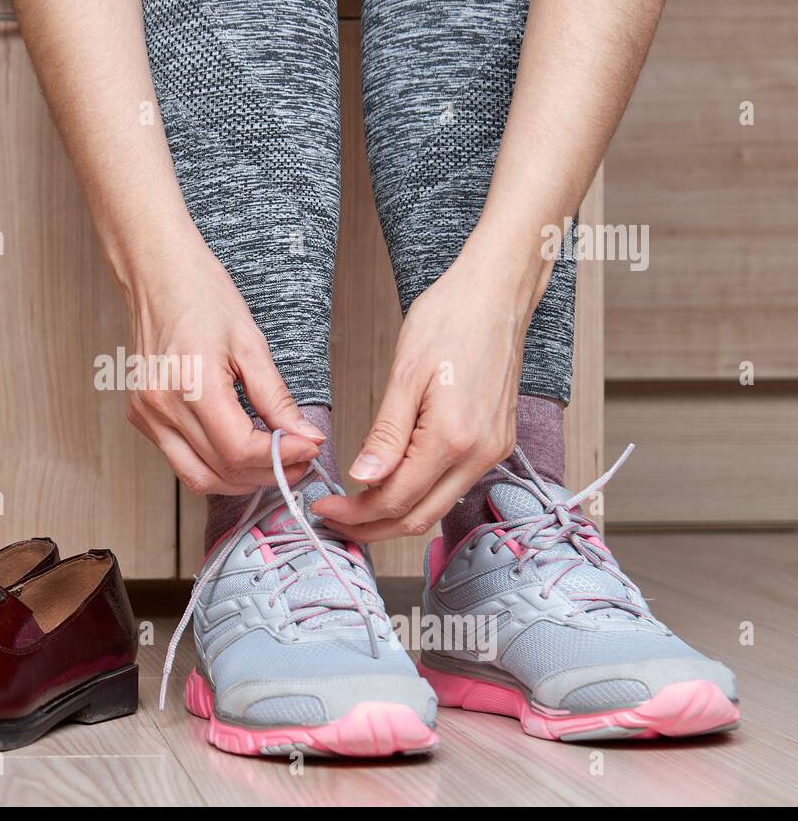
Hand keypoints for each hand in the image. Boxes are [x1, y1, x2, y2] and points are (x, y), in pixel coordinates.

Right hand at [122, 232, 324, 495]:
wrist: (157, 275)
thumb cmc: (202, 296)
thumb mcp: (250, 343)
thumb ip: (276, 398)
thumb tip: (306, 438)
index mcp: (190, 384)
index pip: (239, 449)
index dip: (279, 458)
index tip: (309, 450)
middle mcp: (162, 407)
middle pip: (221, 470)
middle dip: (266, 473)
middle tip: (299, 460)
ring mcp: (147, 415)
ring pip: (198, 477)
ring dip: (241, 479)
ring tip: (274, 462)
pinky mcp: (141, 416)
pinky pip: (181, 460)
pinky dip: (215, 465)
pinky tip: (240, 449)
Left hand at [312, 234, 540, 539]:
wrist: (497, 293)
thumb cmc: (451, 319)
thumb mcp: (405, 374)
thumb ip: (386, 434)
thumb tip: (363, 478)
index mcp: (454, 438)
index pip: (397, 500)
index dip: (355, 513)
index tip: (323, 508)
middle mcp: (480, 454)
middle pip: (418, 518)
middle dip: (370, 527)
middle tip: (331, 518)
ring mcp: (492, 452)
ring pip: (436, 507)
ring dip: (393, 515)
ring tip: (352, 506)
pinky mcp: (495, 444)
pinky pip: (452, 486)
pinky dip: (417, 494)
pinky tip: (388, 484)